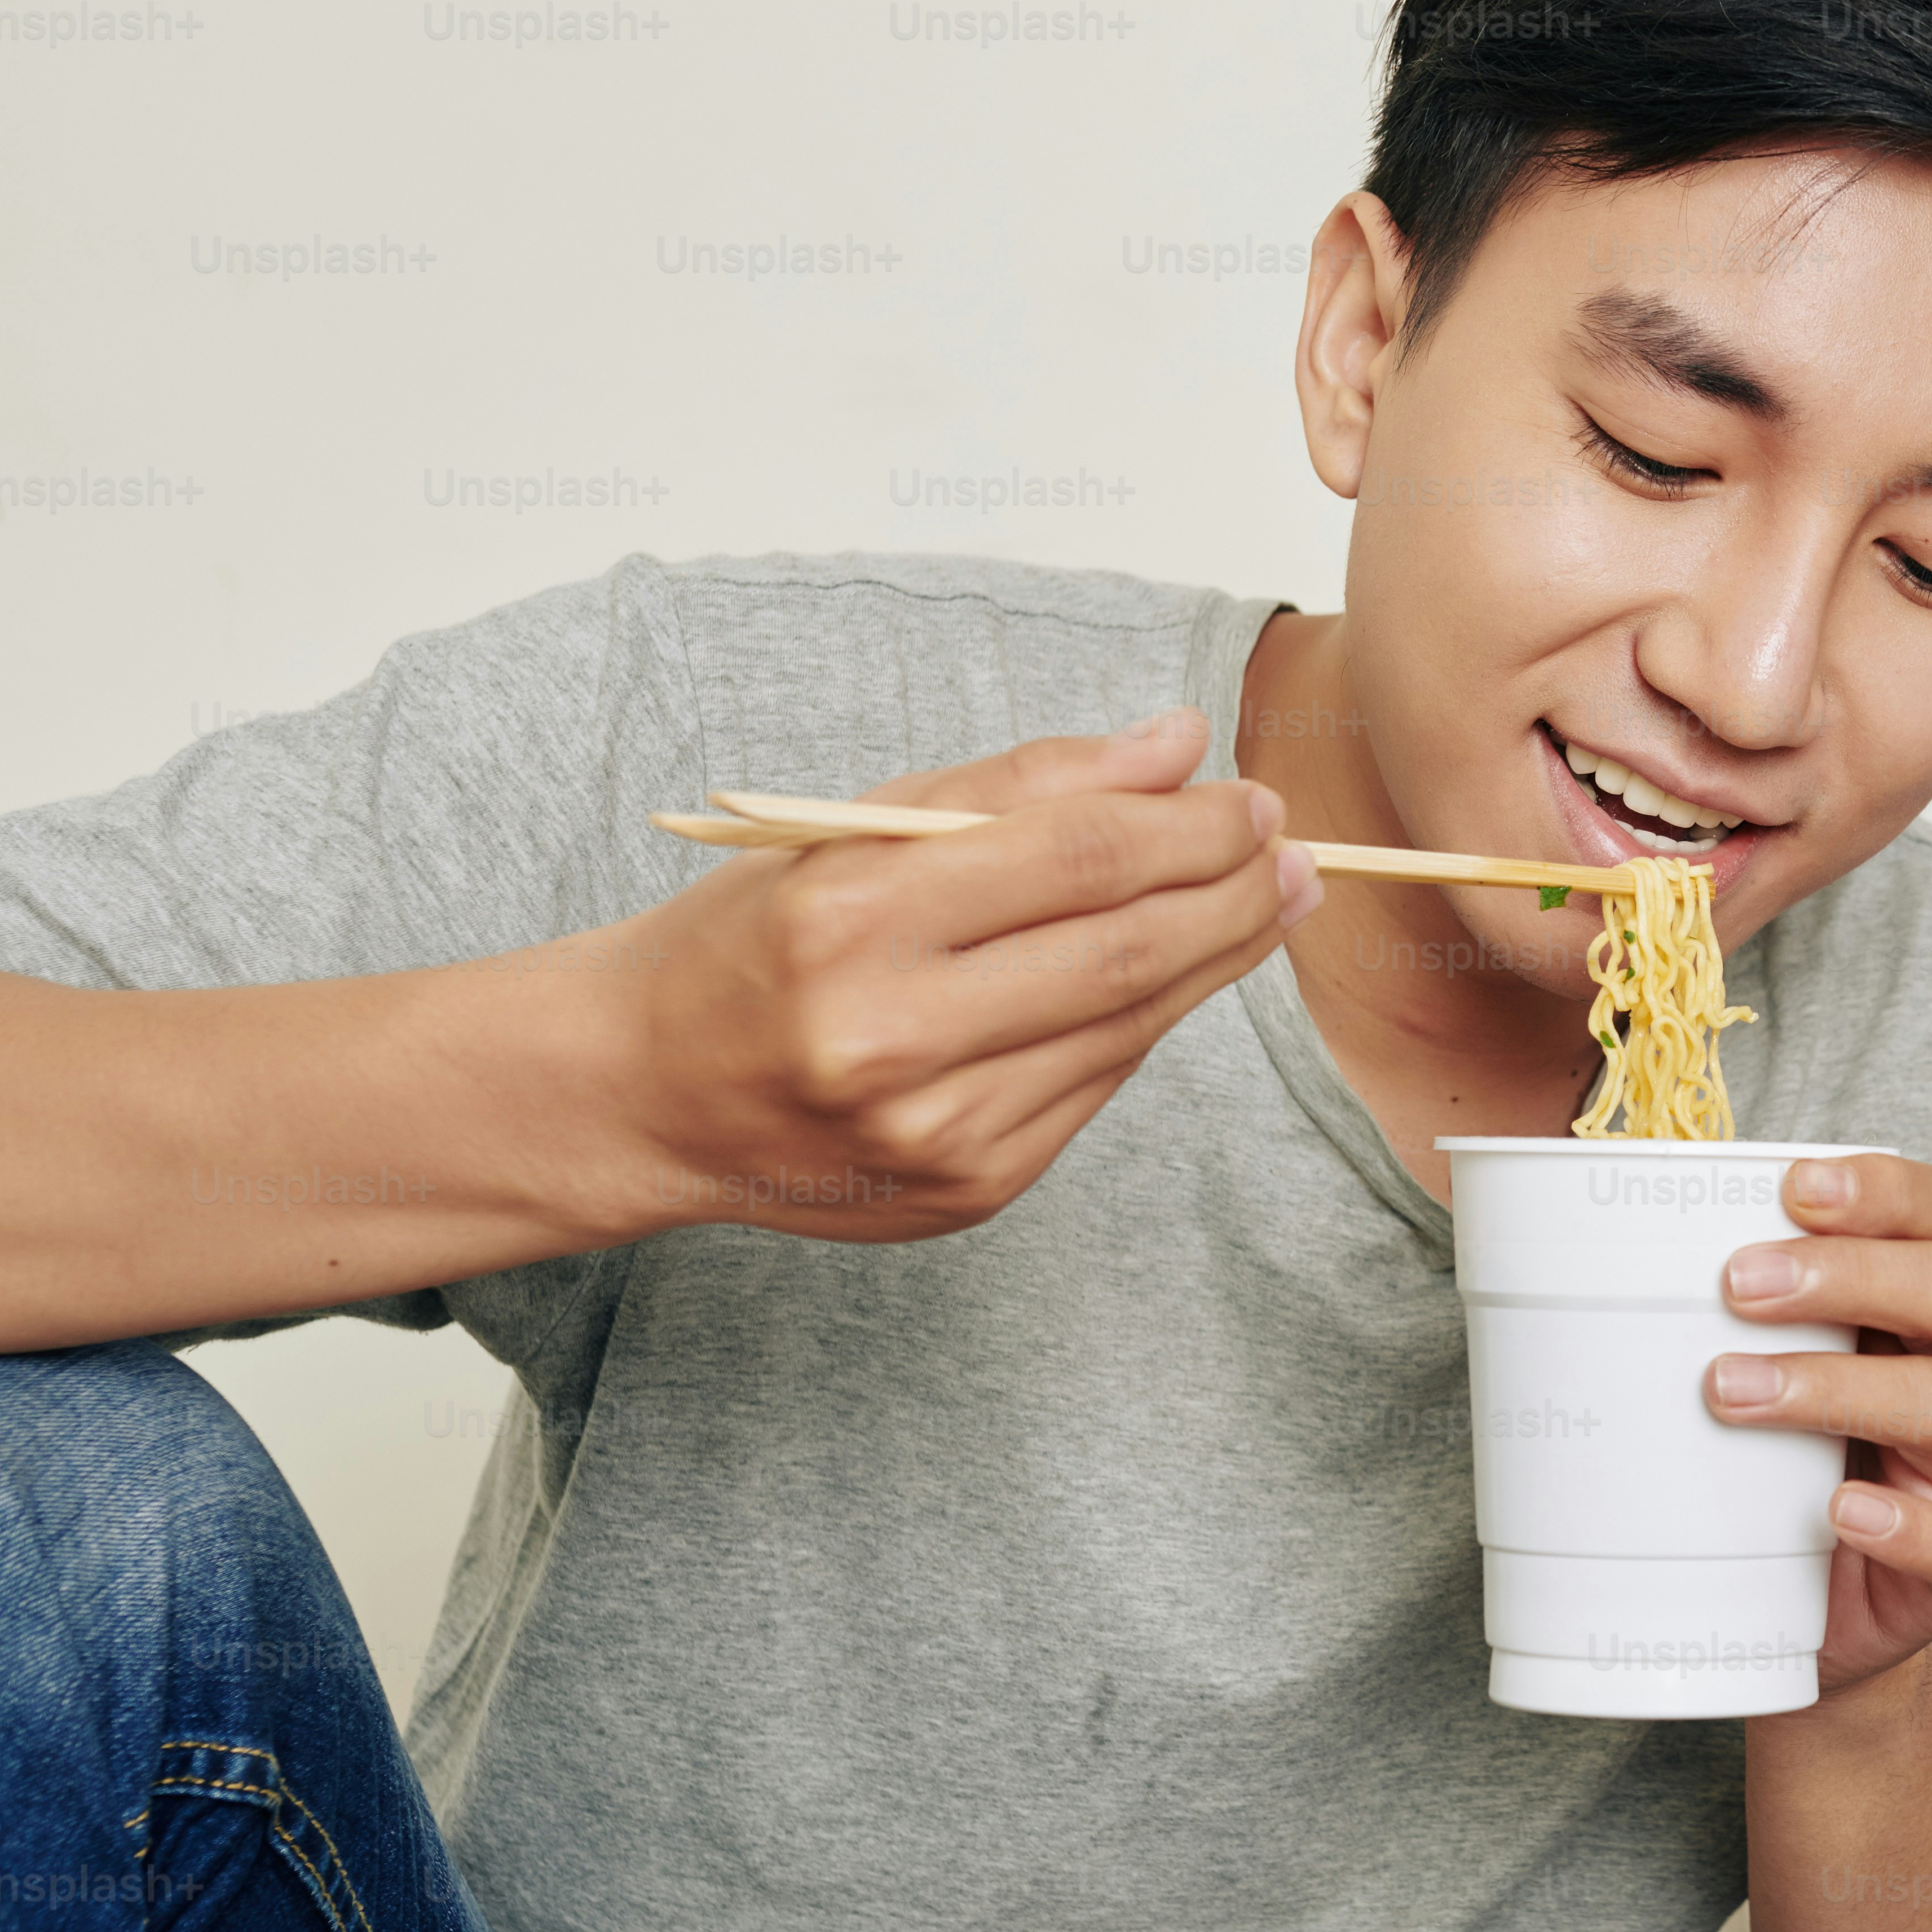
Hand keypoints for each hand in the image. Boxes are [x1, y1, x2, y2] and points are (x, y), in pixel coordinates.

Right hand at [602, 708, 1320, 1241]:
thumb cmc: (751, 942)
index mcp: (850, 918)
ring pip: (1129, 1026)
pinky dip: (1148, 1020)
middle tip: (1289, 850)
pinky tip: (1174, 973)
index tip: (1252, 798)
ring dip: (1217, 956)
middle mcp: (890, 1034)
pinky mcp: (970, 1187)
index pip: (1077, 856)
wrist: (643, 1090)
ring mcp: (936, 1127)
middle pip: (1124, 948)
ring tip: (1267, 900)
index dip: (1191, 823)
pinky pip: (1097, 1086)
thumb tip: (1176, 744)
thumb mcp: (856, 829)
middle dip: (1231, 891)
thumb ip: (1022, 782)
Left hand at [1705, 1151, 1931, 1691]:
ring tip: (1732, 1394)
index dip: (1884, 1190)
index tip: (1793, 1188)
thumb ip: (1696, 1312)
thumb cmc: (1754, 1479)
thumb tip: (1560, 1235)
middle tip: (1739, 1285)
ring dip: (1836, 1387)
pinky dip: (1914, 1528)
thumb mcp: (1735, 1374)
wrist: (1784, 1626)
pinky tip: (1842, 1511)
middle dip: (1849, 1275)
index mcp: (1910, 1311)